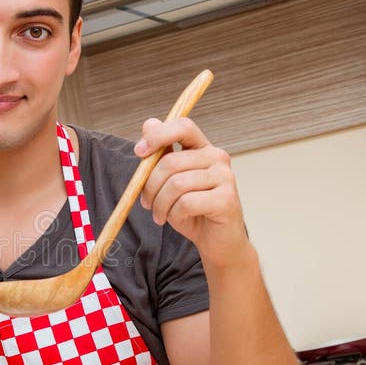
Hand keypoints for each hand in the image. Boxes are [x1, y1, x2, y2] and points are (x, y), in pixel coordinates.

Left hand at [134, 116, 248, 267]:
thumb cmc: (191, 210)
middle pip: (171, 162)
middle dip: (150, 186)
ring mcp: (225, 177)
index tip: (139, 152)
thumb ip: (159, 155)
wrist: (216, 241)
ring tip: (161, 215)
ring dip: (161, 204)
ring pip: (176, 185)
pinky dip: (175, 215)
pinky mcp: (226, 199)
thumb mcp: (169, 181)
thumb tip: (148, 123)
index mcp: (202, 148)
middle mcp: (217, 157)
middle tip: (147, 203)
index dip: (158, 135)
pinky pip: (186, 203)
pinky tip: (179, 220)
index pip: (183, 126)